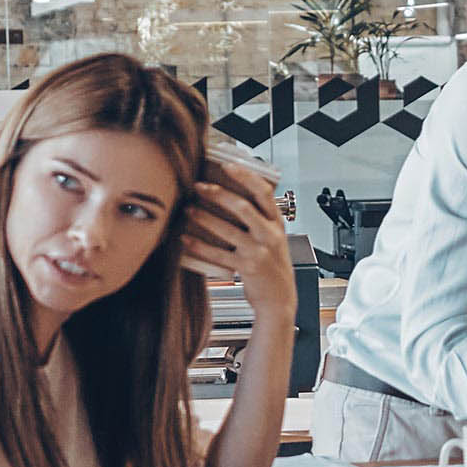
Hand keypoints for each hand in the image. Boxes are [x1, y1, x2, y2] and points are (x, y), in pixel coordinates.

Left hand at [181, 162, 294, 305]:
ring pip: (227, 229)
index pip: (264, 192)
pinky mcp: (247, 268)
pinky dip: (200, 246)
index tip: (228, 167)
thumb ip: (259, 221)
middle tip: (199, 187)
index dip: (246, 177)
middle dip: (217, 194)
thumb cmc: (273, 267)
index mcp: (277, 224)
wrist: (280, 299)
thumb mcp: (274, 239)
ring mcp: (259, 252)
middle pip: (242, 207)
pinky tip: (186, 239)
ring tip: (189, 210)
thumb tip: (229, 200)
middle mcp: (270, 235)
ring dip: (204, 217)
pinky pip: (218, 254)